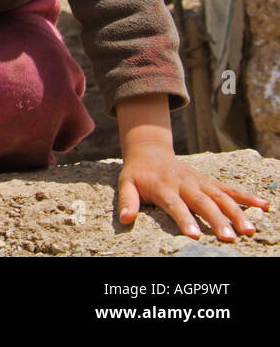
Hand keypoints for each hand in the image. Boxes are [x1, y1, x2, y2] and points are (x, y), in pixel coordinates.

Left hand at [118, 142, 270, 240]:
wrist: (149, 151)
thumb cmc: (137, 173)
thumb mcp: (126, 183)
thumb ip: (127, 201)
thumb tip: (125, 219)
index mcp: (164, 187)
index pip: (176, 205)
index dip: (184, 220)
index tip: (194, 236)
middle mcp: (185, 184)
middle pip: (203, 203)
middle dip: (217, 220)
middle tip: (229, 238)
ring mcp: (199, 182)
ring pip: (221, 197)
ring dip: (236, 212)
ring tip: (249, 230)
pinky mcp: (209, 181)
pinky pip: (230, 189)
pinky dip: (247, 197)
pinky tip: (264, 206)